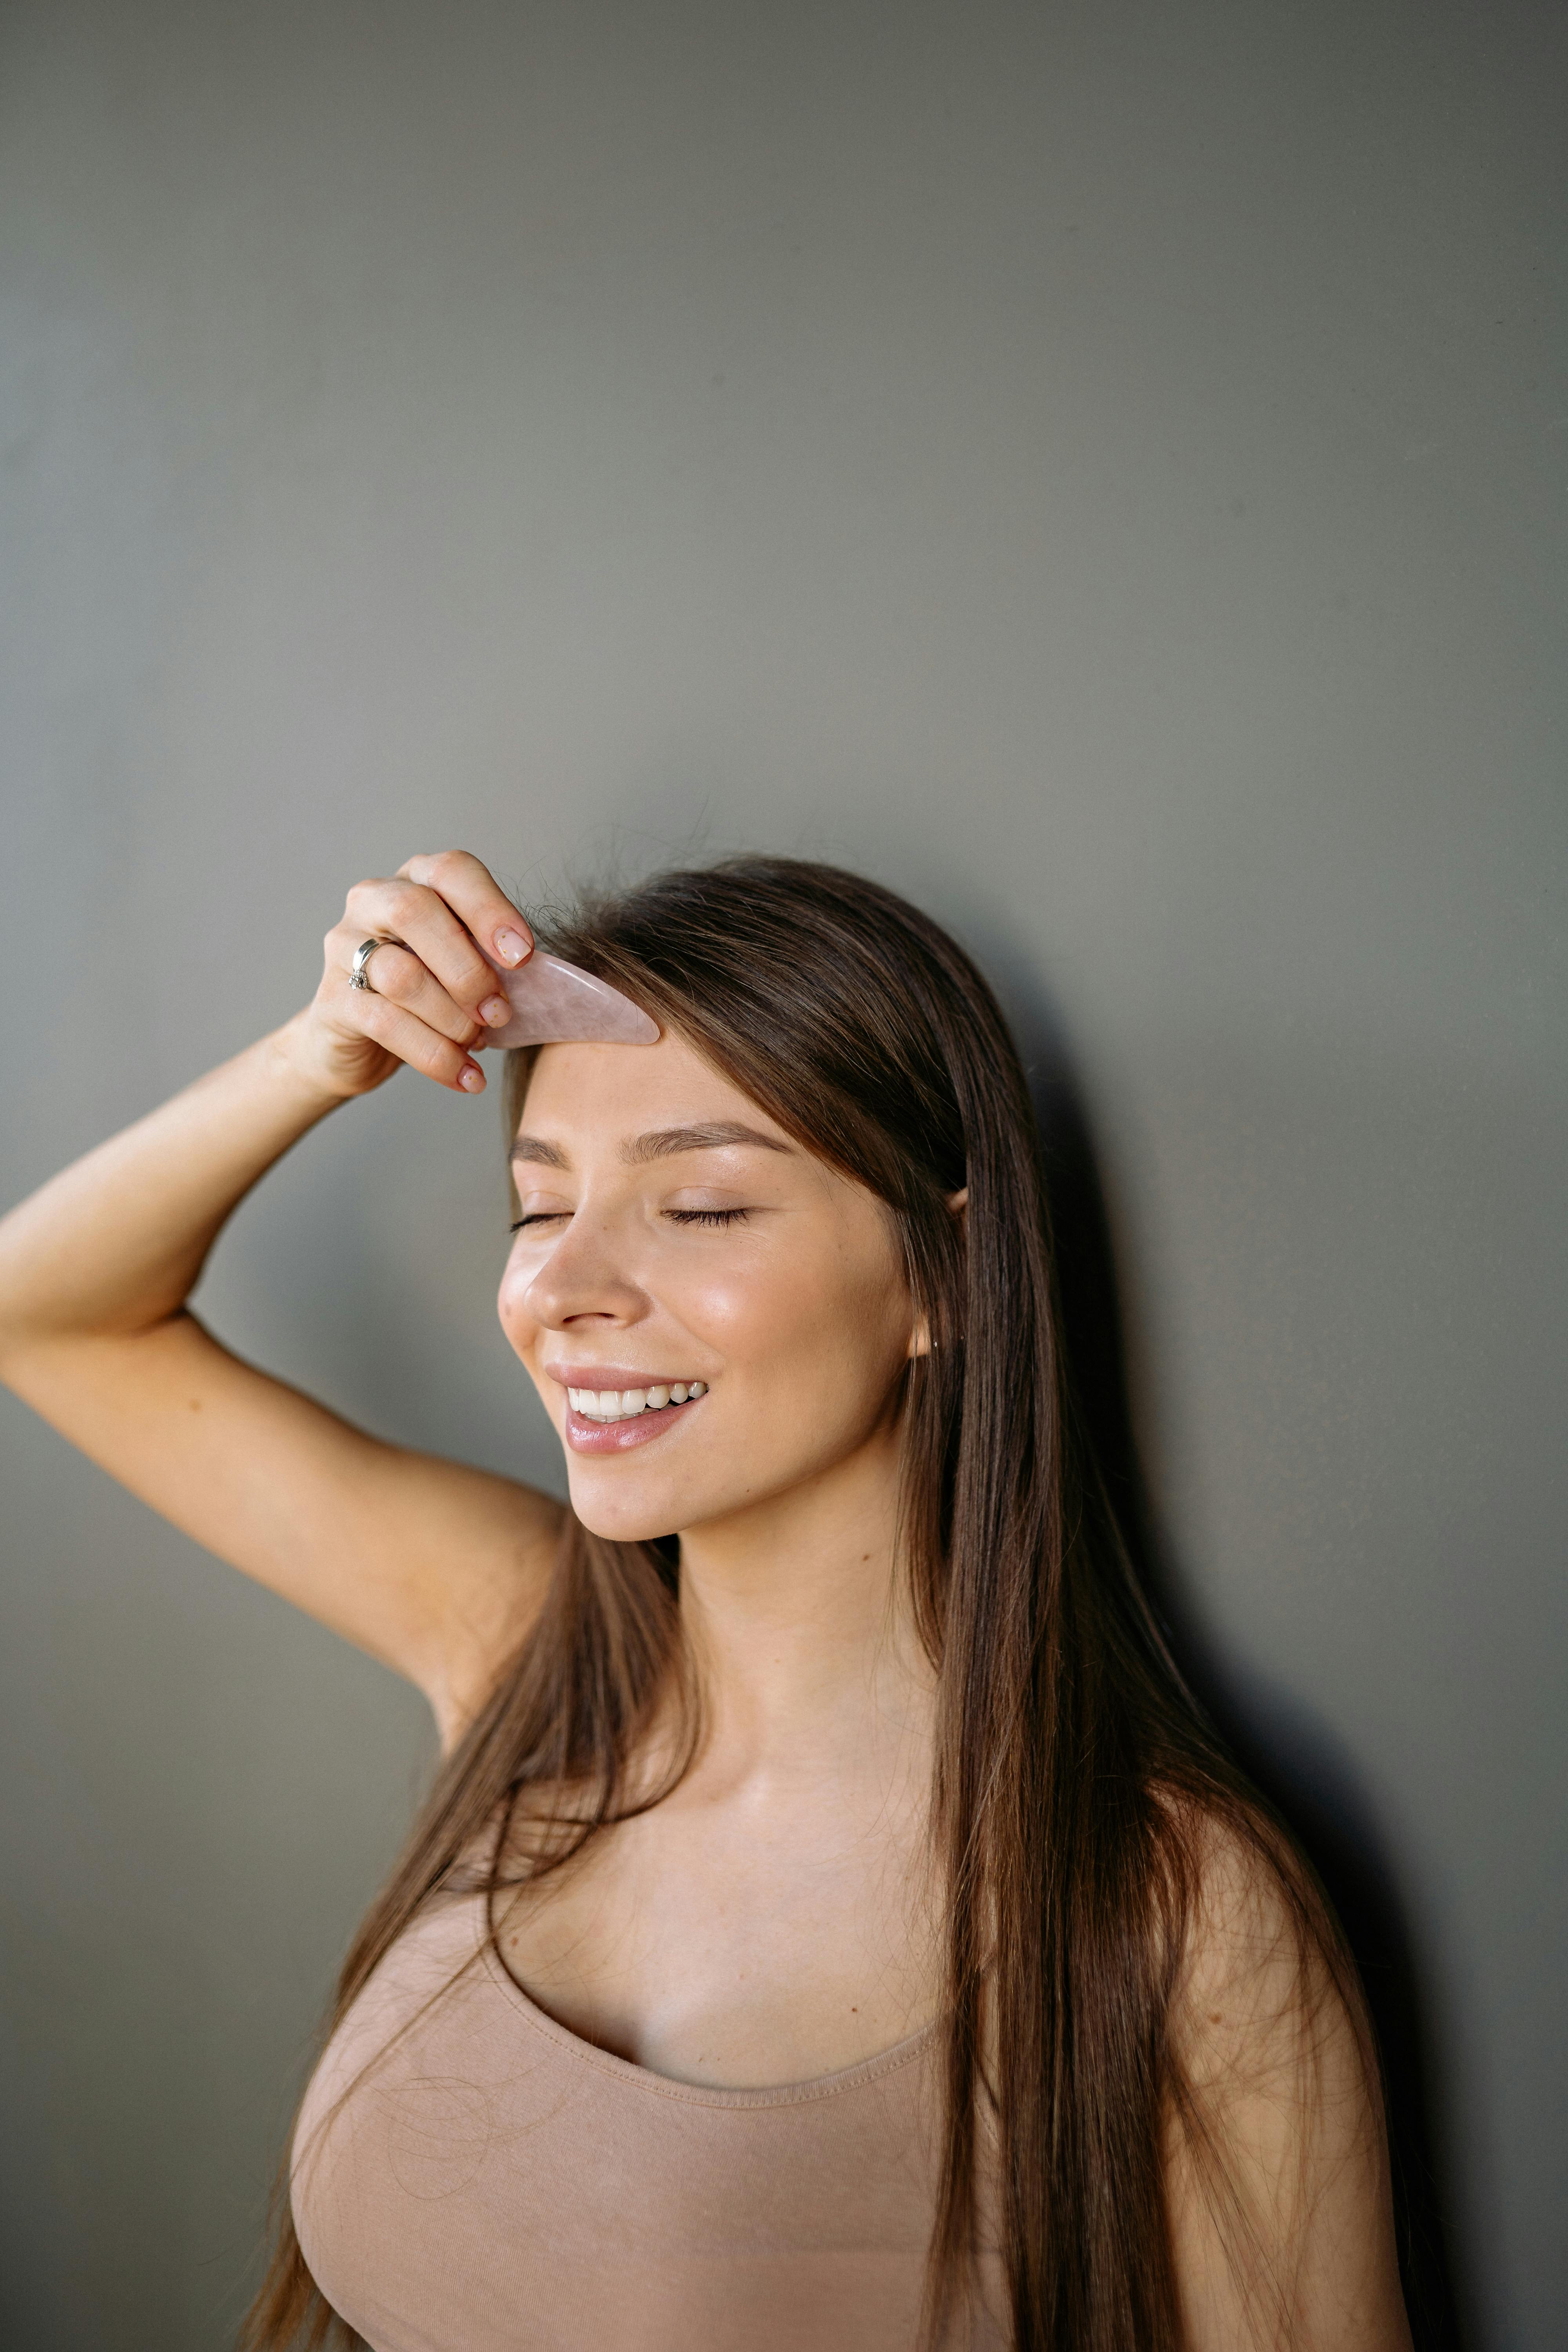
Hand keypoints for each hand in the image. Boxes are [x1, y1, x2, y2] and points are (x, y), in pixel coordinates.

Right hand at [281, 851, 534, 1099]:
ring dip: (452, 1018)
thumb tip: (538, 980)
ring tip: (477, 1043)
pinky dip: (434, 1055)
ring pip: (402, 975)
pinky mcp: (333, 999)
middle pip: (415, 912)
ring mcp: (344, 947)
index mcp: (415, 880)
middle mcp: (372, 901)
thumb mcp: (463, 965)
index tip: (523, 956)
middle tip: (499, 1012)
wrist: (359, 1043)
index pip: (452, 870)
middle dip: (468, 969)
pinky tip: (464, 1076)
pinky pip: (386, 1023)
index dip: (490, 909)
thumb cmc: (427, 994)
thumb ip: (491, 958)